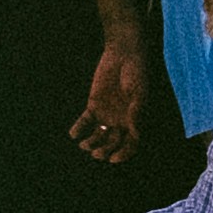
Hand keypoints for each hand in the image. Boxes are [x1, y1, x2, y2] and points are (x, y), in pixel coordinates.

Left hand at [69, 35, 148, 165]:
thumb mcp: (139, 94)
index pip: (130, 145)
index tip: (113, 159)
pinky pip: (85, 122)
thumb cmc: (136, 73)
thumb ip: (136, 113)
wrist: (123, 53)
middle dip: (105, 151)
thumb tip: (136, 135)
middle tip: (96, 154)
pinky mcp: (94, 105)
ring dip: (91, 143)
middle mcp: (122, 121)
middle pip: (112, 144)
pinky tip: (73, 134)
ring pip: (98, 136)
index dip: (123, 155)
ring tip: (84, 145)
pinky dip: (79, 129)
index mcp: (136, 121)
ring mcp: (107, 114)